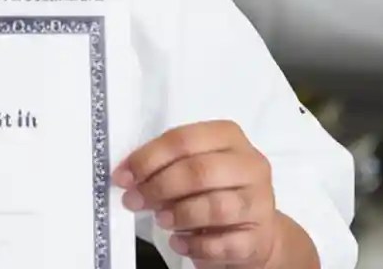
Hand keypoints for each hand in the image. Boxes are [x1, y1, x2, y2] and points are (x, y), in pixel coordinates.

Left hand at [113, 121, 279, 267]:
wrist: (253, 230)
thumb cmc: (213, 190)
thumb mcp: (192, 166)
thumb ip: (165, 164)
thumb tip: (128, 175)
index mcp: (229, 137)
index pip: (184, 139)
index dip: (149, 158)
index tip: (124, 176)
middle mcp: (250, 166)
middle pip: (200, 171)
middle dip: (159, 187)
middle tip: (135, 201)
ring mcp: (259, 202)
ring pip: (215, 207)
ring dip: (179, 215)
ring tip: (161, 220)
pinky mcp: (259, 237)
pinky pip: (224, 243)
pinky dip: (195, 245)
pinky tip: (179, 242)